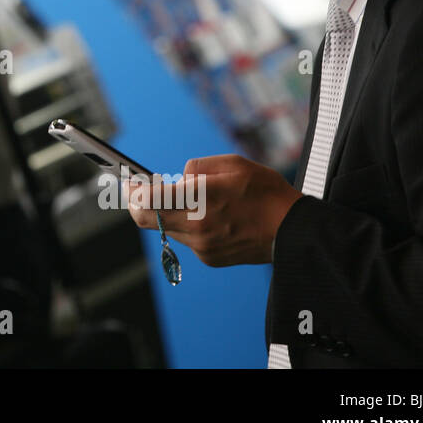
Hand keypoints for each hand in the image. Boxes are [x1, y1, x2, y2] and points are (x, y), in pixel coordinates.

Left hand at [126, 154, 301, 266]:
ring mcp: (201, 246)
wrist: (293, 231)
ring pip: (166, 228)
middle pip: (145, 219)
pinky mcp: (209, 258)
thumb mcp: (233, 164)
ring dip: (166, 213)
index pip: (148, 200)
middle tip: (138, 189)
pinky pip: (186, 239)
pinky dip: (187, 225)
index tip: (129, 181)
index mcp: (200, 200)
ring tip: (185, 198)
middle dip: (137, 203)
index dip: (133, 190)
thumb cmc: (266, 194)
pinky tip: (208, 215)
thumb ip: (197, 167)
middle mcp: (196, 226)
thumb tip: (178, 178)